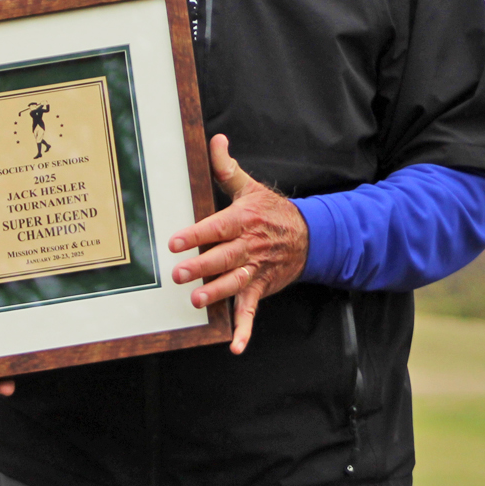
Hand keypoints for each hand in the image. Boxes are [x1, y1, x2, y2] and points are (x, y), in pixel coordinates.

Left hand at [168, 134, 307, 354]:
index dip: (194, 235)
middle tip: (179, 274)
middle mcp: (249, 246)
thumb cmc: (271, 210)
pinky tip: (235, 347)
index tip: (174, 242)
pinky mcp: (261, 288)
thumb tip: (214, 139)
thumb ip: (226, 167)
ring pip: (235, 283)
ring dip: (217, 293)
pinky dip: (245, 331)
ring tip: (197, 300)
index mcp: (242, 220)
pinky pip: (251, 311)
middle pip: (222, 258)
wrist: (310, 235)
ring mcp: (256, 270)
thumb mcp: (250, 186)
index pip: (215, 228)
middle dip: (201, 267)